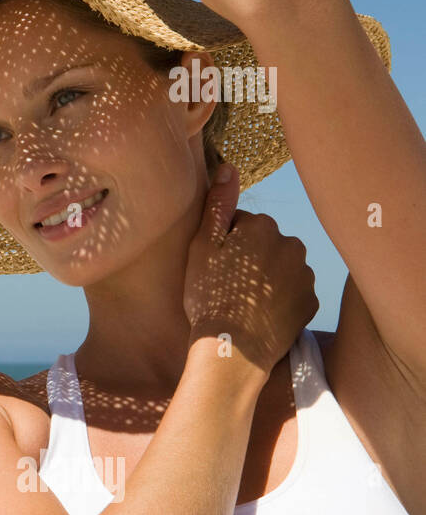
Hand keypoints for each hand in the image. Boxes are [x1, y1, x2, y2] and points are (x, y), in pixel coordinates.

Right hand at [183, 164, 318, 372]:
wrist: (233, 347)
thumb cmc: (209, 295)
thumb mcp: (202, 247)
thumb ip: (218, 205)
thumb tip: (229, 167)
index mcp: (263, 227)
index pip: (242, 225)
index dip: (225, 245)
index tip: (214, 266)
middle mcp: (292, 244)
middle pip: (266, 244)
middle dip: (250, 258)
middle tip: (228, 285)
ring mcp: (305, 274)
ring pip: (281, 267)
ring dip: (267, 278)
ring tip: (245, 302)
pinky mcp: (311, 302)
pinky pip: (294, 293)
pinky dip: (280, 300)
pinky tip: (261, 314)